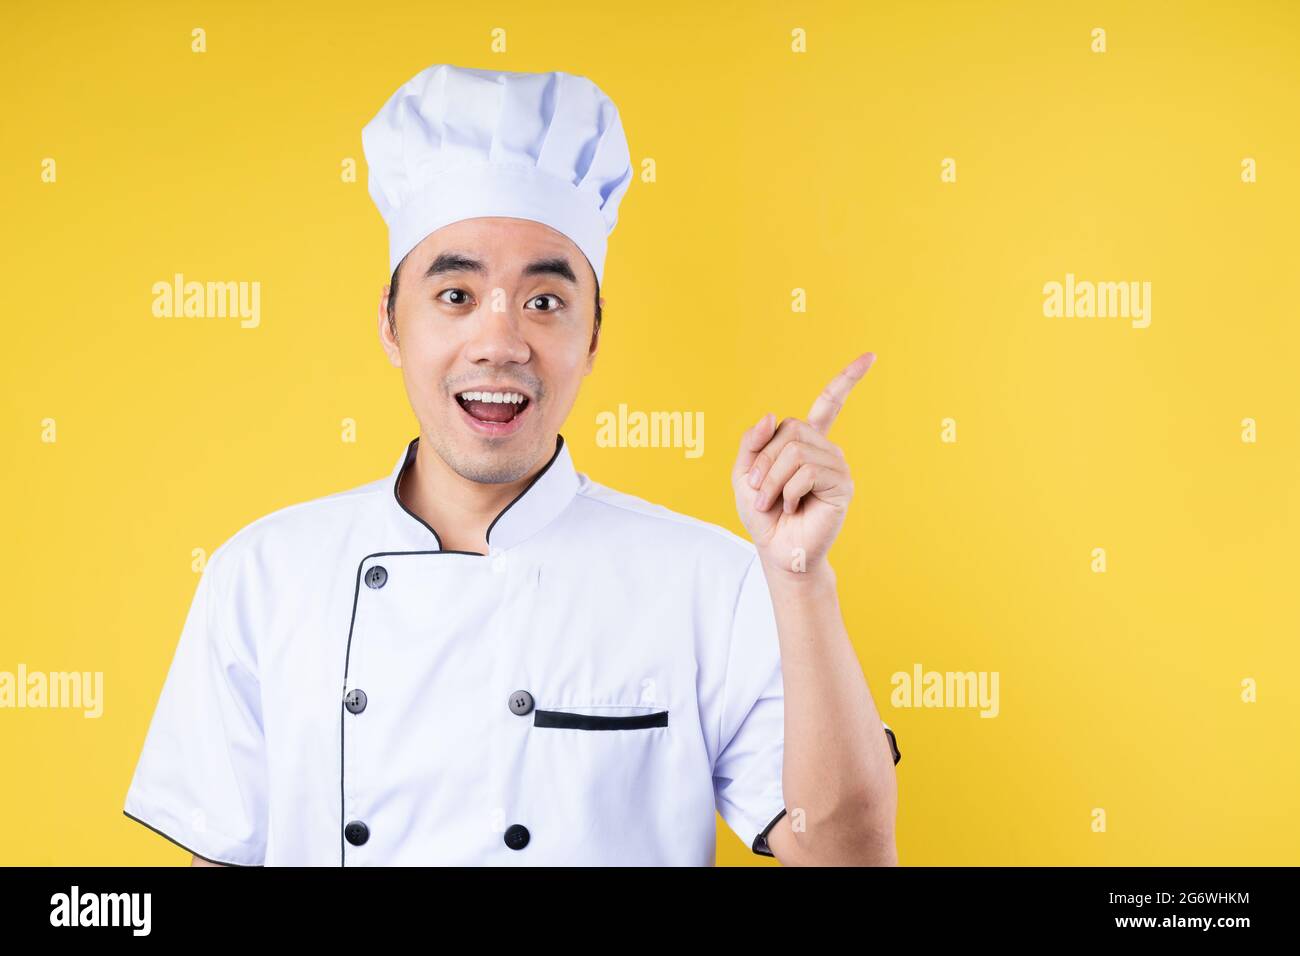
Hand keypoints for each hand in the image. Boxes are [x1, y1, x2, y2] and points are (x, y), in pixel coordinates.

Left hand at [731, 352, 874, 575]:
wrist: (777, 550)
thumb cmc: (763, 515)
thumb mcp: (744, 474)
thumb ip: (752, 442)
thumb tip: (771, 415)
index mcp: (806, 442)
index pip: (830, 404)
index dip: (847, 380)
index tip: (870, 357)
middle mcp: (826, 449)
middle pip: (790, 429)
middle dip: (765, 461)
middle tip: (760, 491)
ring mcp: (837, 465)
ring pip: (795, 451)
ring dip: (773, 481)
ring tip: (774, 503)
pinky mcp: (842, 485)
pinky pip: (807, 472)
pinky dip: (789, 491)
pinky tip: (793, 507)